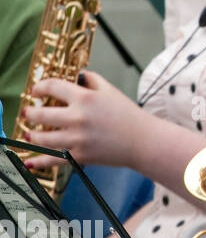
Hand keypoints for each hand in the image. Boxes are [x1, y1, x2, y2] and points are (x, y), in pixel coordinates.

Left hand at [23, 71, 145, 169]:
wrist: (144, 141)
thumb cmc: (129, 115)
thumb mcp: (111, 91)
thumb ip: (92, 80)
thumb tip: (78, 76)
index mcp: (85, 98)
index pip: (52, 87)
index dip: (39, 88)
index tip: (36, 91)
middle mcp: (78, 117)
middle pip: (39, 114)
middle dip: (30, 113)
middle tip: (28, 113)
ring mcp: (77, 138)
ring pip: (41, 138)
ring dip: (32, 135)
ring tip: (30, 134)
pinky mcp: (79, 156)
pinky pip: (52, 159)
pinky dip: (38, 161)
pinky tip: (30, 161)